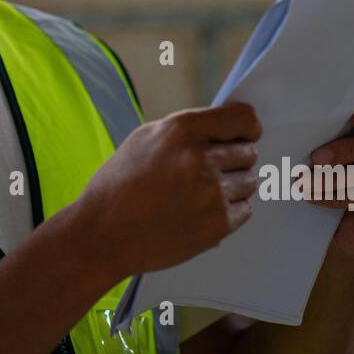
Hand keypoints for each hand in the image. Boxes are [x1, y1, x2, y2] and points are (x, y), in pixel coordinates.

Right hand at [77, 101, 261, 277]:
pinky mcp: (217, 224)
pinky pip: (245, 210)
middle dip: (233, 160)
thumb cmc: (119, 185)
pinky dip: (229, 212)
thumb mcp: (146, 139)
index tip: (246, 135)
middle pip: (249, 152)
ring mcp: (212, 193)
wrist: (103, 234)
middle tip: (209, 172)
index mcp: (182, 130)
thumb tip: (225, 130)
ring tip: (200, 194)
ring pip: (249, 182)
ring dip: (232, 187)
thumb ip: (189, 130)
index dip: (248, 128)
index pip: (243, 118)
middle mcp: (200, 158)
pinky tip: (200, 212)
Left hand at [307, 91, 353, 261]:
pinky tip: (316, 196)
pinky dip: (338, 196)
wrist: (351, 218)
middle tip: (316, 158)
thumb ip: (341, 128)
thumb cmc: (345, 165)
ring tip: (307, 182)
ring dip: (339, 177)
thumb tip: (312, 125)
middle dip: (348, 149)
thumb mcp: (345, 141)